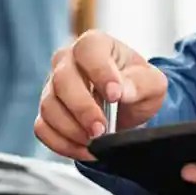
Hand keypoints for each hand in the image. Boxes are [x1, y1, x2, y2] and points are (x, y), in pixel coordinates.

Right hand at [34, 30, 167, 161]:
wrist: (128, 106)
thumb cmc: (137, 86)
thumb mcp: (152, 83)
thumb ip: (140, 83)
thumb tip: (121, 90)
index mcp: (94, 45)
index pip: (88, 50)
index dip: (99, 72)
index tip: (115, 96)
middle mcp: (67, 61)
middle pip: (62, 80)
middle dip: (82, 109)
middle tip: (101, 129)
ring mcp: (52, 86)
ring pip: (49, 106)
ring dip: (72, 130)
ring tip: (96, 142)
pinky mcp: (47, 112)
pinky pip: (43, 128)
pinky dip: (62, 143)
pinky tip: (85, 149)